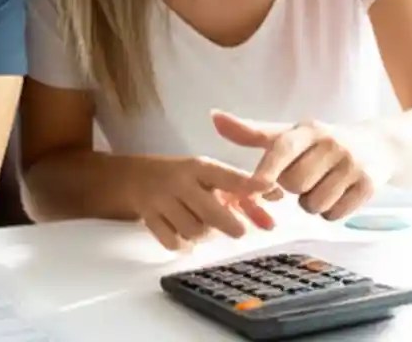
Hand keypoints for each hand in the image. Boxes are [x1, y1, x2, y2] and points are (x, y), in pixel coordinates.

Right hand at [128, 156, 277, 250]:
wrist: (136, 177)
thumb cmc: (182, 176)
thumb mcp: (207, 174)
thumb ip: (240, 191)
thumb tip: (274, 205)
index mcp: (198, 167)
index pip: (226, 176)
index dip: (248, 184)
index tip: (267, 188)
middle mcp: (180, 183)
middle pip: (210, 211)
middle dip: (229, 224)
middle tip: (239, 231)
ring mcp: (162, 201)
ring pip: (193, 230)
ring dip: (205, 234)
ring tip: (205, 227)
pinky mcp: (149, 219)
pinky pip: (174, 242)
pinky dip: (184, 244)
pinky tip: (187, 236)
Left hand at [213, 111, 379, 220]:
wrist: (380, 146)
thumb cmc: (321, 144)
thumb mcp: (290, 134)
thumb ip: (252, 132)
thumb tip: (213, 116)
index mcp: (308, 130)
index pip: (282, 148)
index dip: (266, 169)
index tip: (255, 187)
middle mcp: (331, 144)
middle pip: (294, 183)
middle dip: (293, 188)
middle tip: (303, 178)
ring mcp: (352, 164)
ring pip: (313, 203)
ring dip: (311, 203)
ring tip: (321, 185)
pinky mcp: (369, 186)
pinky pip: (335, 214)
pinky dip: (331, 212)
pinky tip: (337, 195)